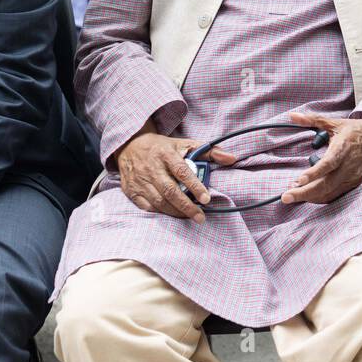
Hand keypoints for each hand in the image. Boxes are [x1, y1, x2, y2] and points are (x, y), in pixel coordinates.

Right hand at [115, 123, 237, 222]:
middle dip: (187, 207)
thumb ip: (209, 152)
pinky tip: (171, 213)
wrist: (130, 145)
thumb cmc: (163, 147)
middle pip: (170, 191)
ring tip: (189, 217)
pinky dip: (160, 212)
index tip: (206, 199)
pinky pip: (147, 206)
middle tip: (201, 217)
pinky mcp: (131, 190)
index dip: (195, 186)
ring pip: (159, 201)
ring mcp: (140, 180)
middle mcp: (151, 167)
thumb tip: (231, 159)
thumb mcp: (185, 144)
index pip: (182, 171)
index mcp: (166, 154)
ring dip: (175, 212)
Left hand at [281, 112, 361, 204]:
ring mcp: (352, 177)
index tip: (298, 180)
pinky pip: (336, 195)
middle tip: (285, 197)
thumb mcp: (336, 123)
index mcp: (343, 148)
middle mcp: (348, 165)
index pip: (327, 164)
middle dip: (304, 193)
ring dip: (310, 197)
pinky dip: (321, 198)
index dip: (313, 174)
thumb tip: (293, 116)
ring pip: (329, 193)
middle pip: (325, 184)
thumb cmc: (358, 130)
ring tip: (292, 196)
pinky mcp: (354, 184)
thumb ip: (313, 120)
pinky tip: (308, 197)